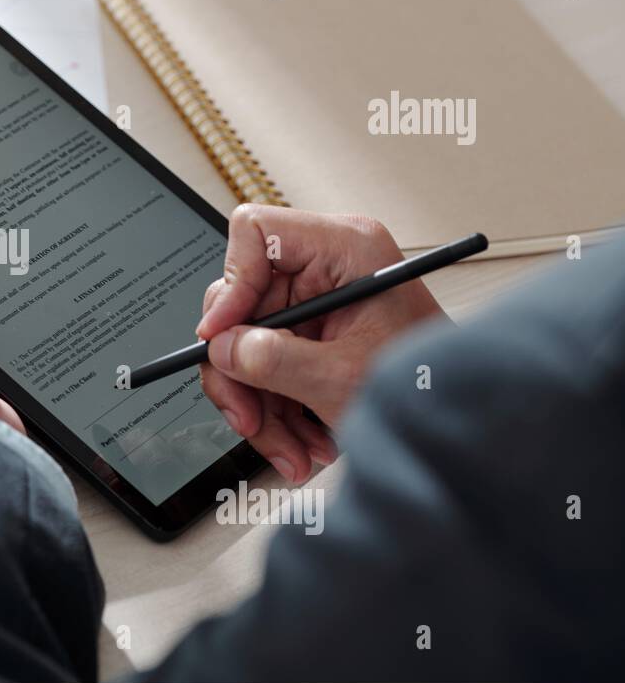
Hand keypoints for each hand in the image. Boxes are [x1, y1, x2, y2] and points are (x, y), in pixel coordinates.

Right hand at [196, 205, 443, 483]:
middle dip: (242, 370)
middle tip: (247, 415)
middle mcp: (326, 268)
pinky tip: (300, 441)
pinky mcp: (312, 335)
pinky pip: (265, 365)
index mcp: (346, 249)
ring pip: (247, 343)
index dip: (231, 283)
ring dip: (259, 404)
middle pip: (242, 302)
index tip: (222, 336)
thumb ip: (274, 361)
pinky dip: (275, 410)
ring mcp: (317, 302)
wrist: (461, 428)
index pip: (257, 233)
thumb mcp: (341, 377)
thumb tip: (224, 350)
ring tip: (290, 448)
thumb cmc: (431, 388)